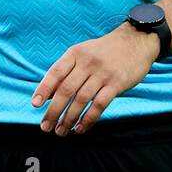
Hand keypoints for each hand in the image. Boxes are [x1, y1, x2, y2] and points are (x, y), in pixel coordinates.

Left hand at [32, 23, 158, 134]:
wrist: (136, 41)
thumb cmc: (105, 50)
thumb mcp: (83, 52)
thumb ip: (67, 70)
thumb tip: (49, 94)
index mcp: (75, 53)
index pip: (55, 72)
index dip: (44, 89)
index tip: (35, 105)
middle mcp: (87, 63)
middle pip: (66, 90)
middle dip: (54, 111)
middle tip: (46, 126)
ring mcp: (103, 73)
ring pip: (81, 100)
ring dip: (68, 118)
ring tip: (61, 131)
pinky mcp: (117, 84)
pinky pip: (99, 105)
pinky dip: (88, 119)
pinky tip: (80, 128)